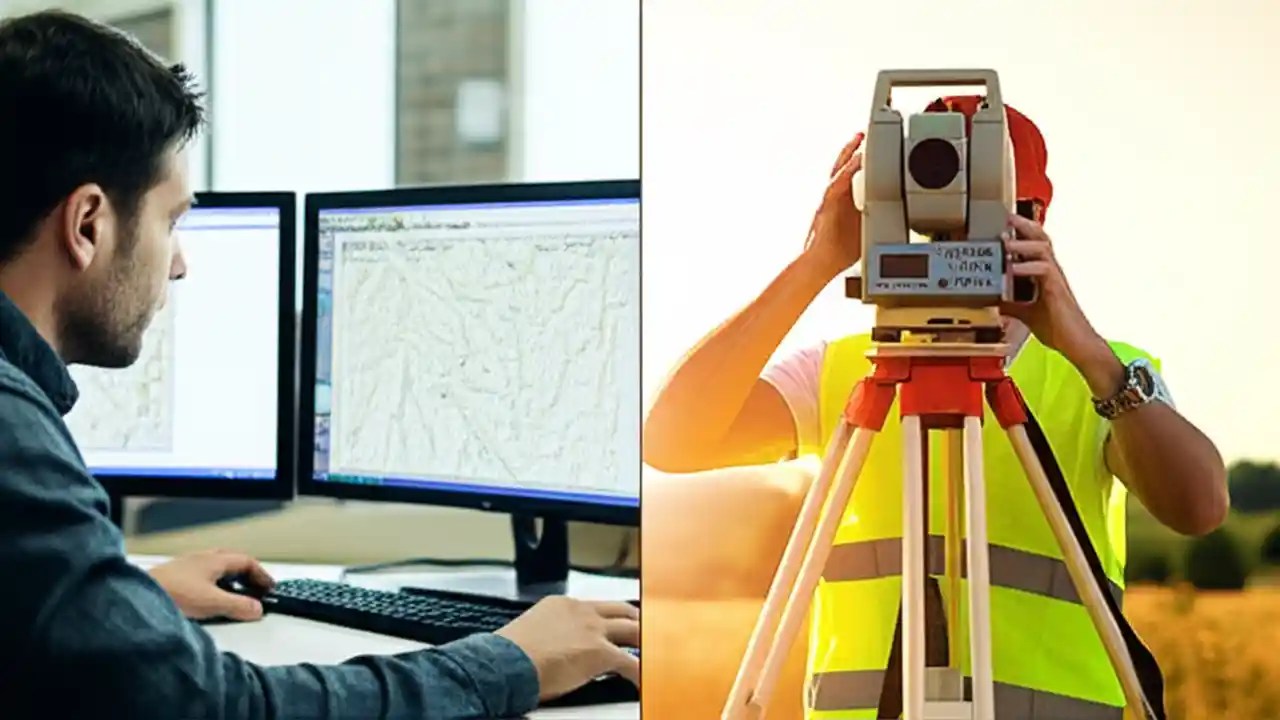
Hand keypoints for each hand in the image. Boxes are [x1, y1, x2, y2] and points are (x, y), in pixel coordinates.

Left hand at [148, 549, 274, 621]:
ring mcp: (186, 567)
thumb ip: (238, 606)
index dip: (261, 575)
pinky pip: (201, 577)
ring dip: (228, 580)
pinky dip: (213, 586)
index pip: (247, 561)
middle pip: (231, 561)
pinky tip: (207, 601)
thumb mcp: (212, 603)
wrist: (135, 596)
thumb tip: (257, 609)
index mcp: (214, 560)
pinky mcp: (174, 578)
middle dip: (246, 574)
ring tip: (233, 597)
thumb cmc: (171, 593)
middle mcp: (201, 559)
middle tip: (254, 589)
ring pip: (215, 568)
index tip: (269, 588)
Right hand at [495, 596, 639, 700]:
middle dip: (635, 620)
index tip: (614, 625)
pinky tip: (644, 682)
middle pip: (621, 610)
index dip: (609, 618)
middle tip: (643, 632)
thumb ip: (549, 634)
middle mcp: (581, 611)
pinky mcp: (600, 652)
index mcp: (563, 604)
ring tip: (653, 652)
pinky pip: (631, 662)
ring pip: (632, 629)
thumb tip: (553, 650)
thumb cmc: (509, 654)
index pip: (596, 607)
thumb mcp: (531, 632)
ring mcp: (593, 629)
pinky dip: (641, 673)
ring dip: (645, 641)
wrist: (505, 662)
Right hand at [803, 132, 864, 274]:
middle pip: (843, 167)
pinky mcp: (827, 204)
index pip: (852, 177)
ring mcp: (830, 200)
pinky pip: (838, 183)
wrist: (820, 262)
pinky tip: (856, 160)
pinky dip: (847, 171)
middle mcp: (836, 198)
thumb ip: (873, 220)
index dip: (859, 162)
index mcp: (844, 203)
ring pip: (840, 171)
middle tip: (862, 133)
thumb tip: (894, 221)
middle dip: (853, 150)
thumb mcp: (862, 232)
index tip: (868, 148)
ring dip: (849, 154)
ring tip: (858, 138)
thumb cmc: (838, 252)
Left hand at [1001, 215, 1121, 392]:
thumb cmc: (1058, 329)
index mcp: (1045, 275)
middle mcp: (1052, 272)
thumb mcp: (1026, 314)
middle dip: (1025, 226)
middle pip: (1042, 239)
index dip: (1023, 232)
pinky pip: (1044, 271)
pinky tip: (1014, 269)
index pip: (1035, 245)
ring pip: (1044, 250)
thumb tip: (996, 302)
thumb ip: (1012, 306)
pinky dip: (1028, 268)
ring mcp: (1056, 280)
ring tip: (1006, 242)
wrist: (1076, 344)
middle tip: (1008, 217)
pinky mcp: (1057, 291)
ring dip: (1023, 244)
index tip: (1006, 222)